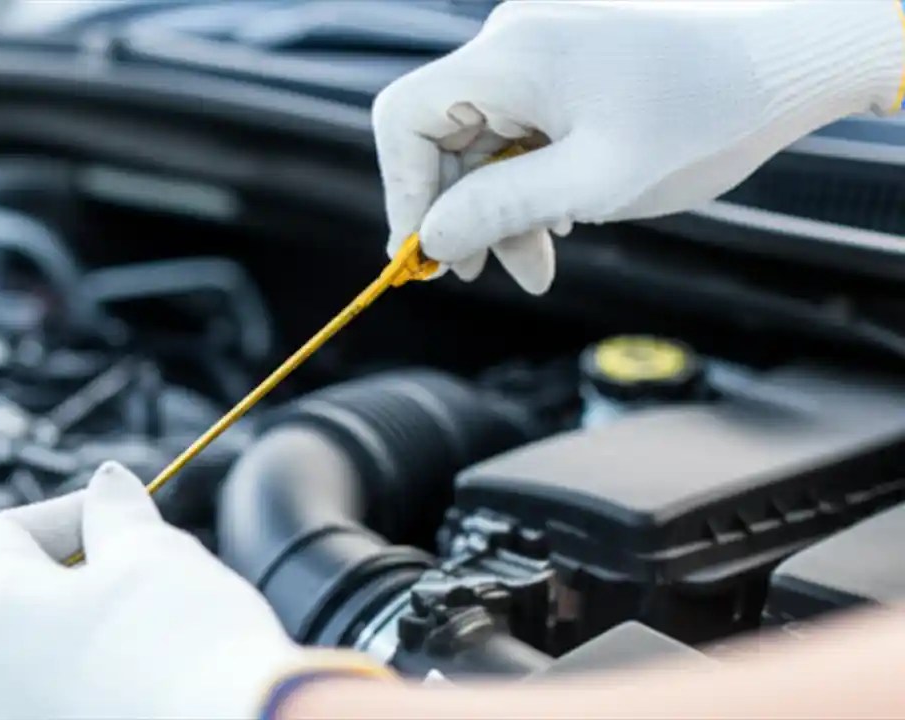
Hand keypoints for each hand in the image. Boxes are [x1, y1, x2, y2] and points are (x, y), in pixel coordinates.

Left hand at [0, 462, 384, 719]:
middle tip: (154, 568)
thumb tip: (105, 483)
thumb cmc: (192, 643)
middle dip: (85, 569)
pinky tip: (163, 675)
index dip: (63, 511)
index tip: (123, 517)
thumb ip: (115, 510)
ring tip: (167, 628)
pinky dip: (109, 676)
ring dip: (98, 625)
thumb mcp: (153, 551)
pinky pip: (71, 697)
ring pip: (49, 652)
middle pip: (22, 595)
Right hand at [373, 0, 904, 292]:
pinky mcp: (564, 63)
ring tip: (538, 263)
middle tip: (486, 274)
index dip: (403, 191)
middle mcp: (512, 43)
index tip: (425, 253)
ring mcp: (538, 50)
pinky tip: (563, 218)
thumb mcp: (595, 182)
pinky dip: (528, 178)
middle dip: (461, 213)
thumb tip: (430, 239)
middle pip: (444, 136)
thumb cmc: (703, 117)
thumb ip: (501, 208)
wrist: (786, 65)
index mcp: (510, 58)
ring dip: (500, 206)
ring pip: (483, 139)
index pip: (405, 118)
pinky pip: (518, 125)